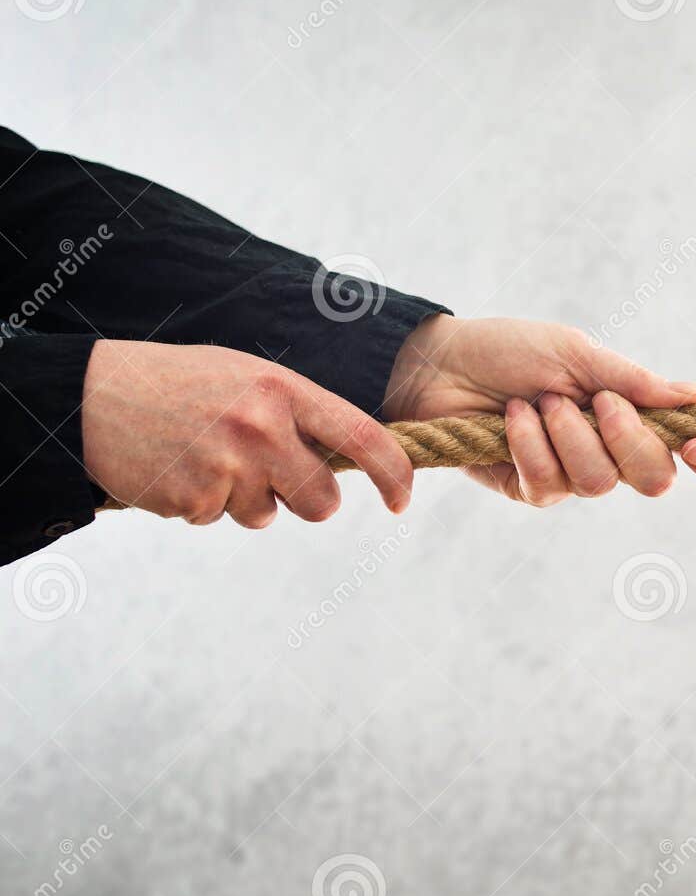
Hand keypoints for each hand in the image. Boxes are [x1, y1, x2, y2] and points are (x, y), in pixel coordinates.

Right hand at [82, 340, 412, 525]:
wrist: (92, 396)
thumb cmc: (182, 383)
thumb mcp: (247, 376)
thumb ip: (299, 412)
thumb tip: (352, 458)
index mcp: (283, 389)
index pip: (363, 437)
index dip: (395, 473)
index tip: (403, 499)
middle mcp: (263, 426)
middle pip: (322, 501)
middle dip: (305, 500)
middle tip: (269, 474)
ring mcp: (228, 464)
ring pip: (268, 514)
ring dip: (245, 499)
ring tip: (206, 457)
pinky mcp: (194, 498)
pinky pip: (219, 519)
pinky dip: (202, 504)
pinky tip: (177, 468)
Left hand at [382, 315, 695, 505]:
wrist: (441, 363)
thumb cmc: (512, 350)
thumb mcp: (577, 354)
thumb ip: (634, 381)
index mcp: (630, 414)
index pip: (684, 450)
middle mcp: (608, 451)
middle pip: (653, 478)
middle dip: (629, 440)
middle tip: (600, 402)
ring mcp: (570, 474)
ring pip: (598, 482)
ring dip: (570, 435)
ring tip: (540, 400)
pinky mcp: (529, 489)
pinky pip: (548, 483)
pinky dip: (531, 444)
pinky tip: (513, 417)